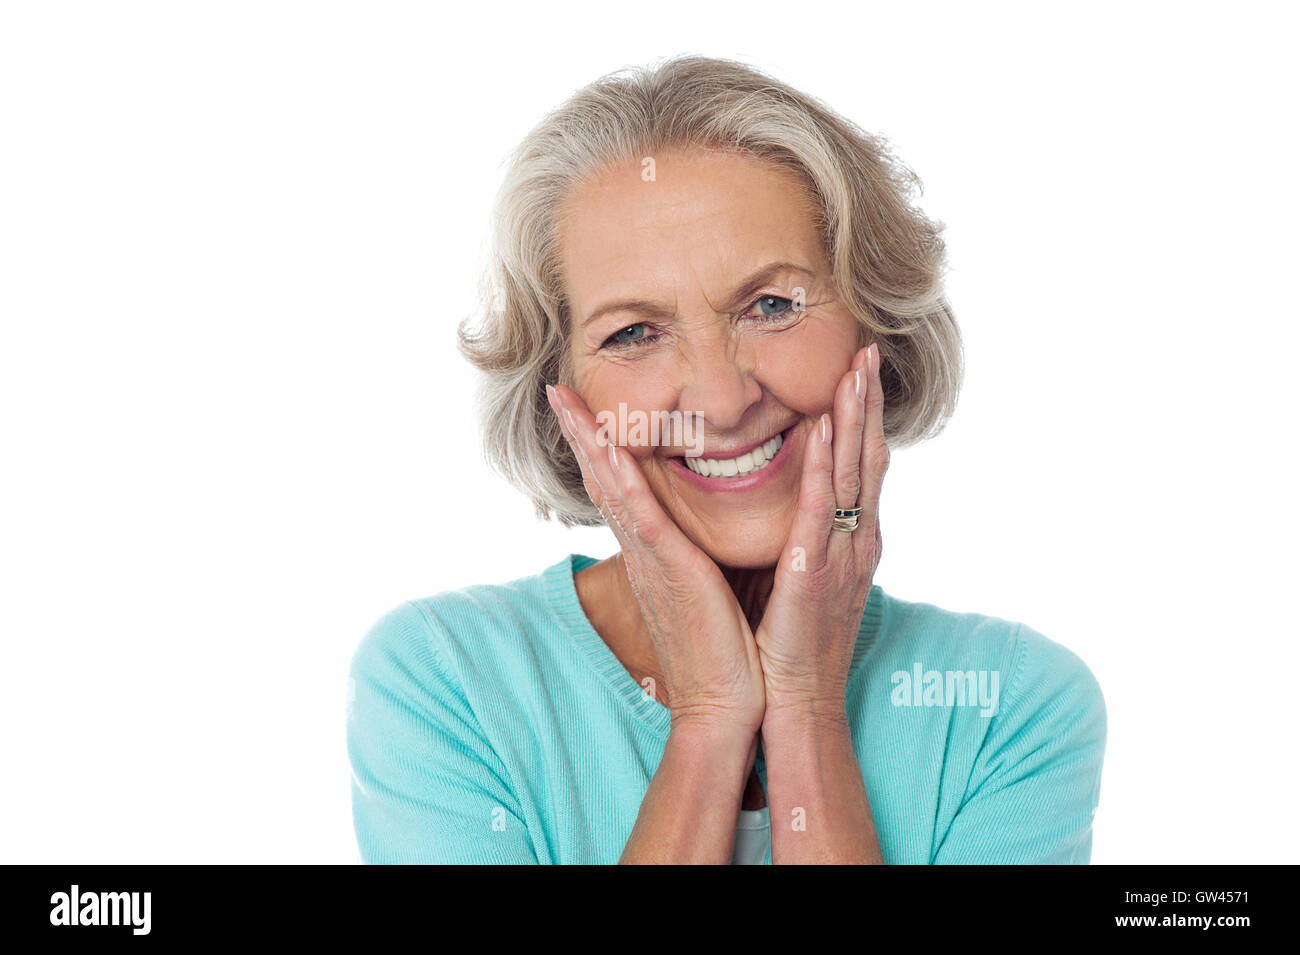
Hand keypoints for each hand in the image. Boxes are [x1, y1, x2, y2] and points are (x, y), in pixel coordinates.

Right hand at [547, 383, 766, 734]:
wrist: (721, 707)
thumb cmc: (723, 653)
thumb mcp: (710, 589)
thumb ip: (701, 555)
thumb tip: (709, 529)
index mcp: (654, 554)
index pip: (621, 490)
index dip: (600, 448)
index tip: (584, 410)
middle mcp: (643, 552)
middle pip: (603, 479)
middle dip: (580, 431)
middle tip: (558, 389)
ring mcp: (650, 559)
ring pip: (612, 486)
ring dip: (587, 440)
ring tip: (564, 400)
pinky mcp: (669, 571)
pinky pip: (641, 515)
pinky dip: (622, 478)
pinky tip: (606, 446)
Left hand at [753, 342, 887, 719]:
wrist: (796, 705)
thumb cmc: (792, 646)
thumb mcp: (804, 581)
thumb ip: (808, 539)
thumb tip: (799, 509)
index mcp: (850, 542)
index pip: (860, 466)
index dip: (863, 417)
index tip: (859, 369)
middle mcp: (855, 542)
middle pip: (866, 458)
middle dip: (867, 402)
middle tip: (868, 350)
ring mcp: (839, 557)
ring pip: (851, 474)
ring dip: (854, 419)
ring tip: (856, 370)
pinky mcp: (812, 574)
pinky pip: (819, 511)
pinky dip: (822, 467)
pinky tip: (821, 432)